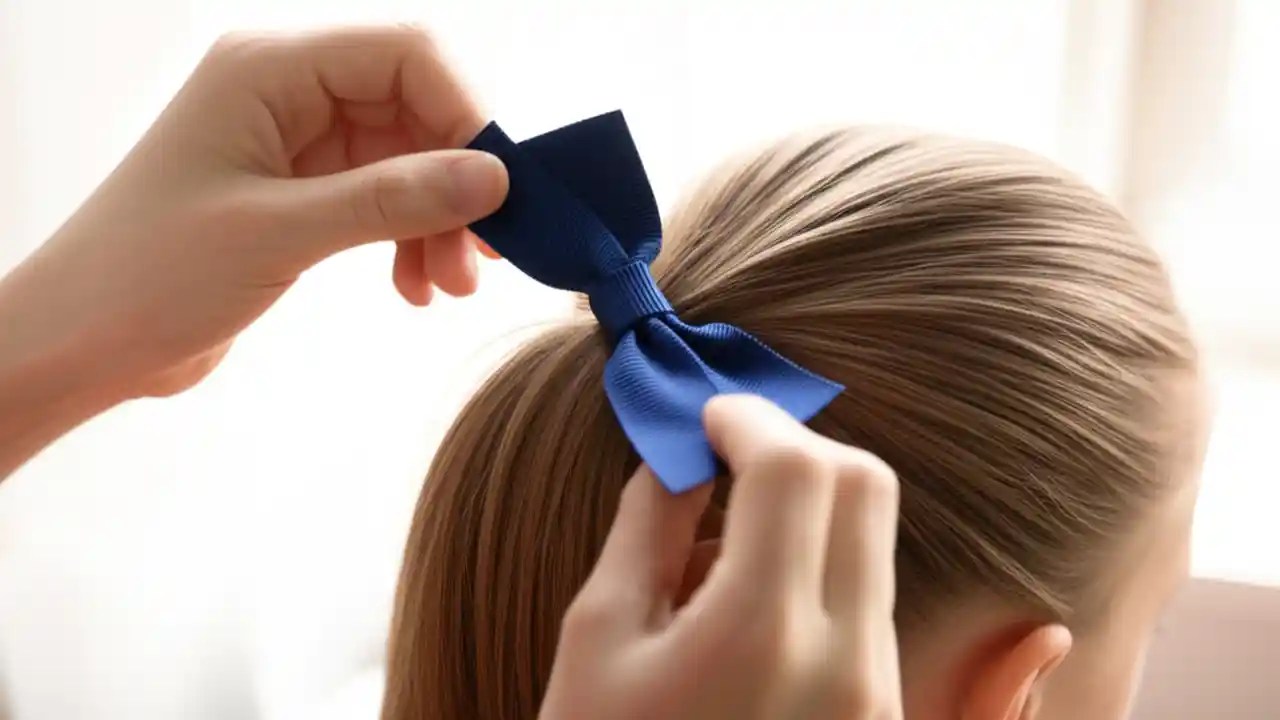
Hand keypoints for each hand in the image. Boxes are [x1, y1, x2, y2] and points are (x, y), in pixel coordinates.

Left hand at [2, 25, 506, 400]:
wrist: (80, 343)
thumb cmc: (150, 276)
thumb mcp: (279, 234)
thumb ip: (391, 200)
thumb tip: (495, 177)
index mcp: (269, 69)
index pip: (406, 55)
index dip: (466, 112)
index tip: (502, 189)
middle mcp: (286, 92)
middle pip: (415, 109)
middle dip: (458, 181)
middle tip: (485, 257)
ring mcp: (294, 143)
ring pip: (407, 160)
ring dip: (439, 221)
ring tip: (451, 286)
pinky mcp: (299, 193)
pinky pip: (382, 199)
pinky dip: (409, 239)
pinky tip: (415, 288)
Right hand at [540, 395, 903, 719]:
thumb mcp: (599, 640)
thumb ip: (646, 526)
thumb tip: (680, 453)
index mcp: (762, 631)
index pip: (795, 467)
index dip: (749, 419)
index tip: (708, 415)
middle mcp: (846, 658)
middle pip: (863, 485)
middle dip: (795, 446)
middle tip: (727, 455)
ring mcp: (876, 692)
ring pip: (871, 540)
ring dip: (806, 505)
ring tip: (718, 544)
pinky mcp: (883, 713)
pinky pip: (868, 598)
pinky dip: (818, 563)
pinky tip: (744, 600)